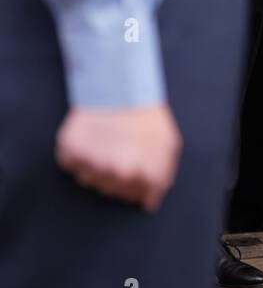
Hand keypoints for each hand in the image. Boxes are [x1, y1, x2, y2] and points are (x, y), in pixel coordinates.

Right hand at [55, 104, 181, 212]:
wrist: (120, 83)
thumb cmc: (146, 114)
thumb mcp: (168, 143)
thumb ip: (162, 177)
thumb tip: (149, 204)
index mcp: (146, 175)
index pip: (138, 198)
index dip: (138, 182)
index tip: (137, 163)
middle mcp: (119, 174)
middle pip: (112, 190)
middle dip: (118, 173)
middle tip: (121, 147)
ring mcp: (94, 163)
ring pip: (90, 179)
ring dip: (96, 164)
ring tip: (106, 139)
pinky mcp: (71, 151)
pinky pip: (69, 164)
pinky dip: (75, 153)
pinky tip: (90, 136)